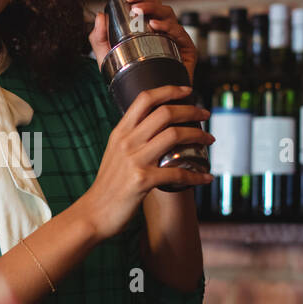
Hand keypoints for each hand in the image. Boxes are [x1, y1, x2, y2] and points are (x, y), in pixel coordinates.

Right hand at [75, 84, 213, 242]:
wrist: (93, 213)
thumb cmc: (107, 186)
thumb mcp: (114, 153)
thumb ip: (131, 140)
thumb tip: (153, 130)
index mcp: (120, 132)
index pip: (145, 99)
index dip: (169, 90)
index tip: (187, 91)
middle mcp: (127, 142)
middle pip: (165, 113)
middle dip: (191, 110)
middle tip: (205, 113)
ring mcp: (134, 160)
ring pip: (174, 135)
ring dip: (198, 135)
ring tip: (209, 139)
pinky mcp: (143, 180)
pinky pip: (177, 173)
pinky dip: (196, 175)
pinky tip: (206, 177)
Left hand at [88, 0, 197, 86]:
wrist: (150, 103)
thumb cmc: (128, 79)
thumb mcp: (106, 57)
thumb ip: (98, 38)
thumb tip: (100, 15)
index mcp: (146, 27)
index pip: (140, 5)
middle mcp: (162, 29)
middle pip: (156, 5)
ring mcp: (175, 38)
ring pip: (168, 14)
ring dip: (153, 8)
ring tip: (139, 9)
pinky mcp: (187, 50)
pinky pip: (180, 33)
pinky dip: (168, 27)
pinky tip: (156, 26)